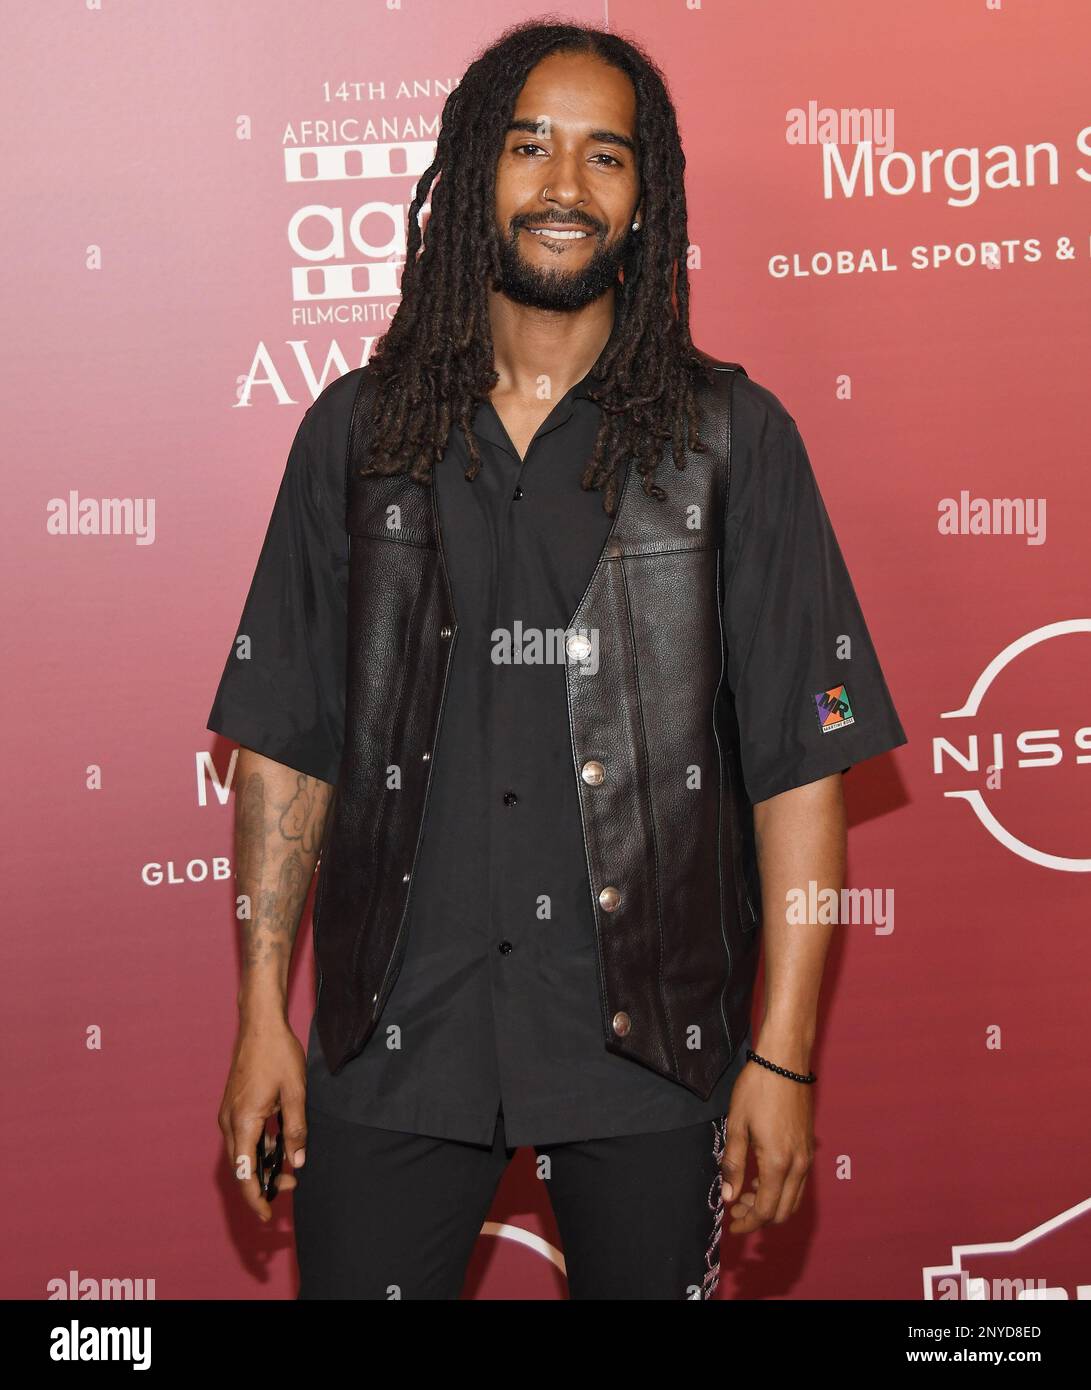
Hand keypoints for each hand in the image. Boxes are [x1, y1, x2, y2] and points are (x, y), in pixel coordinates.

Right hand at [218, 1017, 307, 1221]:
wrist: (260, 1026)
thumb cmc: (278, 1054)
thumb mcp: (295, 1092)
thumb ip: (296, 1129)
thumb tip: (298, 1162)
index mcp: (243, 1121)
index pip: (245, 1172)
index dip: (256, 1197)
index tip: (267, 1215)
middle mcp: (230, 1122)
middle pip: (242, 1166)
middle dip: (264, 1182)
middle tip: (292, 1185)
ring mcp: (229, 1114)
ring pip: (243, 1152)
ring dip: (262, 1164)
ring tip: (289, 1169)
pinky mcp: (234, 1107)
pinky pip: (244, 1137)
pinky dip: (259, 1147)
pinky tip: (279, 1146)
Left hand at [718, 1058, 814, 1233]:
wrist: (784, 1062)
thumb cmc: (757, 1089)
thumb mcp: (736, 1126)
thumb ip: (733, 1165)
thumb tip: (728, 1197)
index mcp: (778, 1163)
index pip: (766, 1210)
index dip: (748, 1223)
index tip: (732, 1225)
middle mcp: (798, 1164)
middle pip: (783, 1210)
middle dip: (759, 1216)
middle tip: (735, 1209)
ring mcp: (807, 1155)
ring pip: (793, 1197)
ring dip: (771, 1203)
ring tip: (745, 1193)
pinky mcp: (809, 1146)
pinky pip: (798, 1181)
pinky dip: (781, 1189)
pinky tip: (761, 1177)